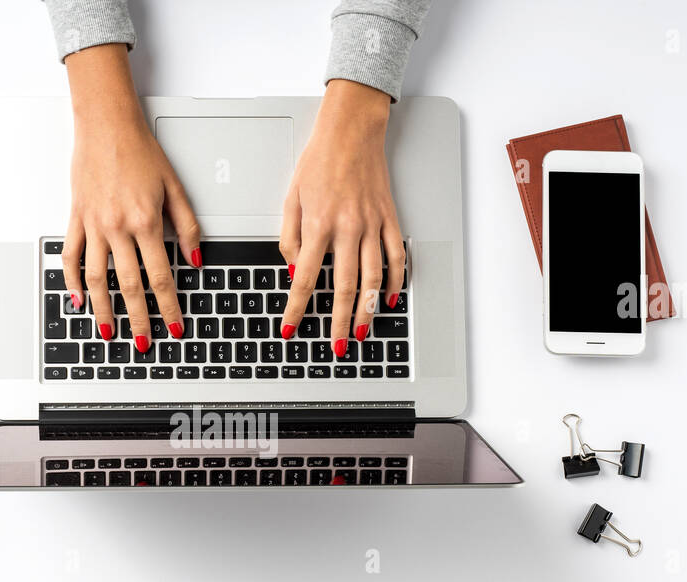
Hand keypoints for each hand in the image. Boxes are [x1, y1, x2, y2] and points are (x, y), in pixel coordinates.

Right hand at [60, 44, 200, 352]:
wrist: (106, 124)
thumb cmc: (140, 150)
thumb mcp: (174, 187)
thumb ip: (186, 225)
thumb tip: (196, 259)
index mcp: (146, 222)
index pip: (161, 277)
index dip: (169, 307)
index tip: (174, 326)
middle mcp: (118, 228)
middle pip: (129, 285)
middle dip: (138, 318)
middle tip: (143, 342)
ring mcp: (93, 225)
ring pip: (97, 278)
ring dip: (104, 309)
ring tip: (109, 331)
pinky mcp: (76, 218)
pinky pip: (71, 256)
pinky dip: (73, 281)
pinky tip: (79, 300)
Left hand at [278, 80, 404, 355]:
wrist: (351, 130)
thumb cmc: (319, 160)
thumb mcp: (291, 198)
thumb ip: (290, 239)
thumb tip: (297, 272)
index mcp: (319, 224)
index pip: (305, 278)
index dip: (296, 308)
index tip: (290, 327)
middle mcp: (348, 228)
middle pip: (344, 287)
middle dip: (339, 322)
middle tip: (337, 346)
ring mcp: (373, 224)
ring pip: (373, 278)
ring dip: (368, 310)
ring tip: (363, 332)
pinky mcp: (389, 219)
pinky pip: (396, 257)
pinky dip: (395, 281)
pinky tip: (391, 300)